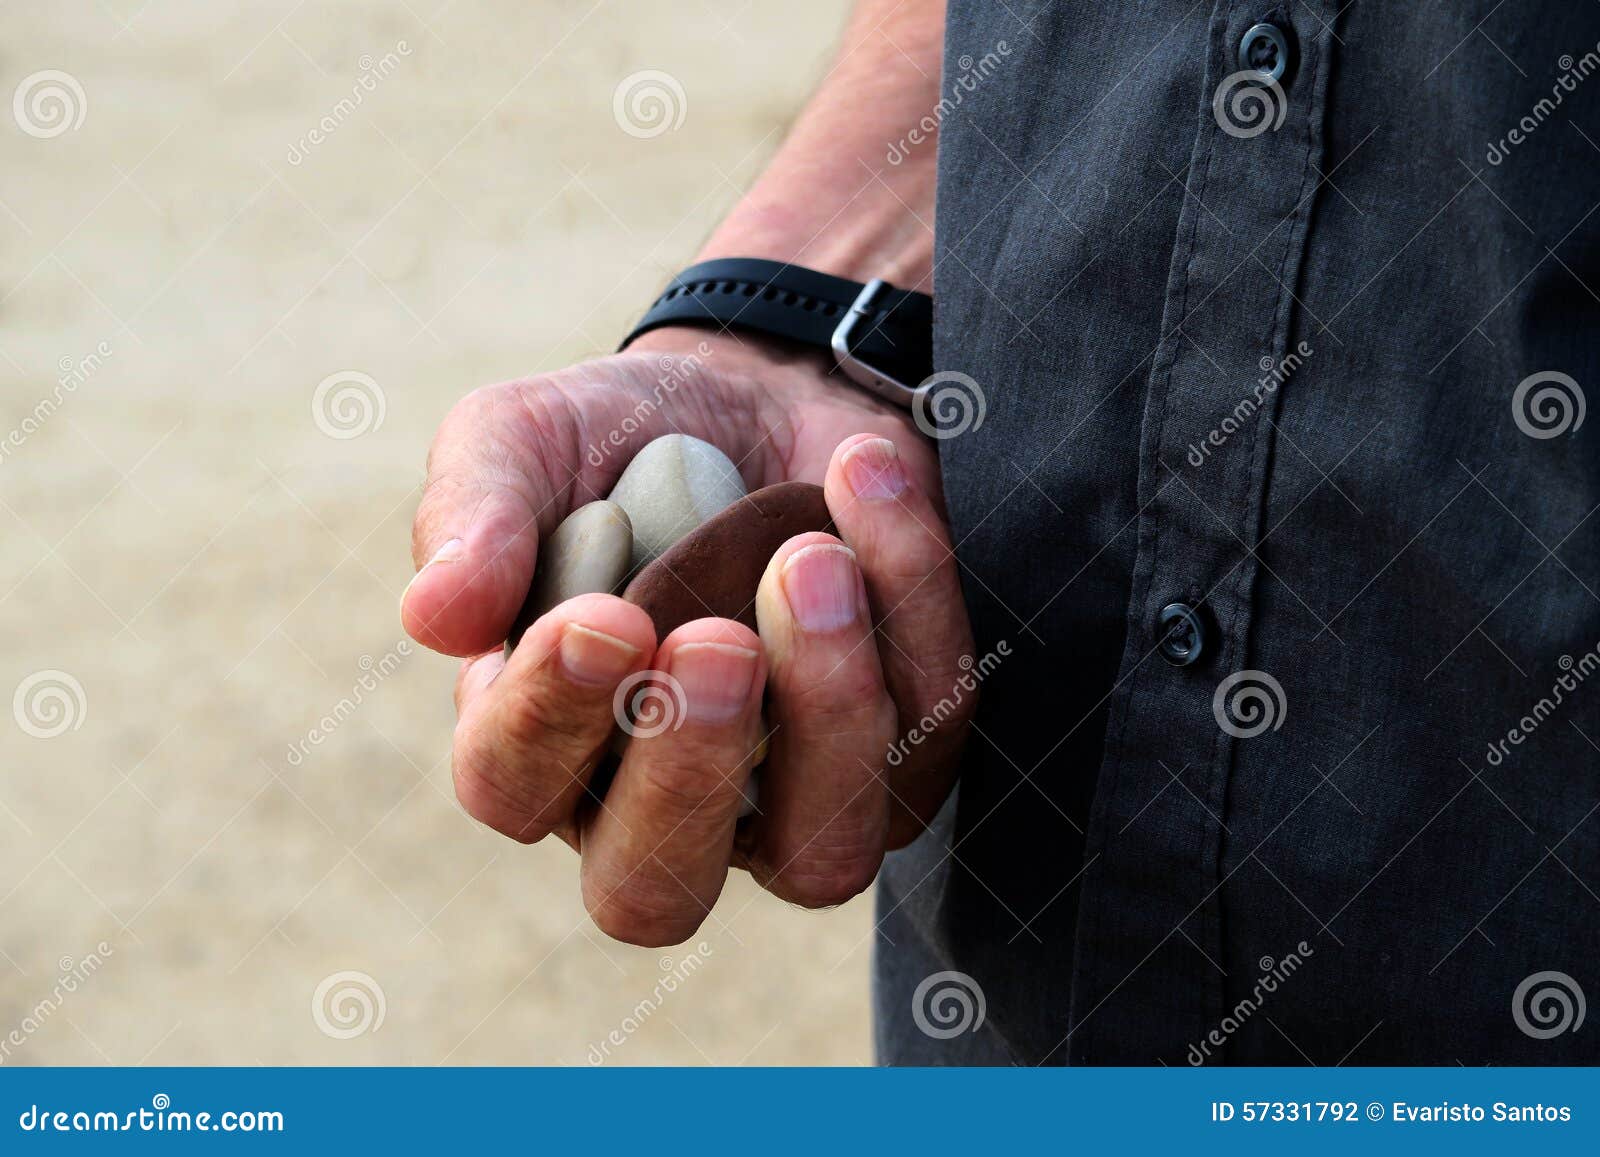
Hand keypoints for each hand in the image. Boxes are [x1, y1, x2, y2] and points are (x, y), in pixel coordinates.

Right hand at [402, 329, 974, 944]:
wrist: (762, 396)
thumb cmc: (622, 439)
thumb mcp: (525, 437)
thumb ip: (474, 514)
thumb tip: (434, 618)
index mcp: (538, 738)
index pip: (513, 785)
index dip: (548, 721)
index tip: (602, 615)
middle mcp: (657, 801)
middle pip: (655, 892)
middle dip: (688, 777)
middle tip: (714, 642)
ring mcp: (790, 798)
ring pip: (821, 854)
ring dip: (827, 708)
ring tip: (811, 556)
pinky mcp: (902, 753)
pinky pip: (928, 726)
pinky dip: (911, 599)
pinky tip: (867, 478)